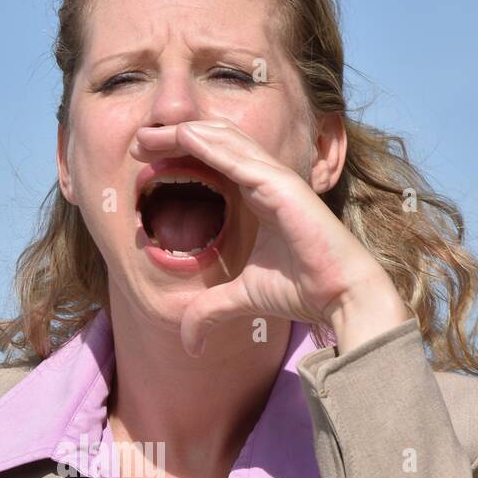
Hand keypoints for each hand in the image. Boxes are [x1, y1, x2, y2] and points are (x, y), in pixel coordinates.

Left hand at [130, 120, 409, 355]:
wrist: (339, 297)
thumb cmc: (302, 290)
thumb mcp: (242, 299)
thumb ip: (211, 310)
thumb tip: (189, 344)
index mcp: (257, 195)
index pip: (214, 160)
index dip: (181, 152)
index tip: (144, 158)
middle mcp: (266, 180)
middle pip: (215, 142)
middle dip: (175, 137)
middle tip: (138, 139)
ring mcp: (276, 179)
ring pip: (225, 141)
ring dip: (185, 133)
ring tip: (149, 134)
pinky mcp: (284, 187)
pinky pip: (241, 159)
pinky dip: (211, 145)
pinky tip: (183, 136)